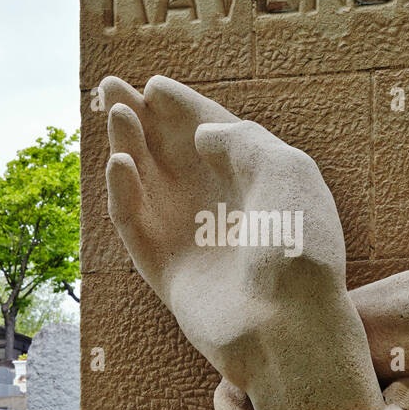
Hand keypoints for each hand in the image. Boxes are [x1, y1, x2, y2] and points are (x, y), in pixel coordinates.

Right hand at [100, 74, 383, 409]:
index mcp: (259, 182)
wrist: (286, 325)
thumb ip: (242, 139)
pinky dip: (122, 193)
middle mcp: (223, 208)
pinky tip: (119, 162)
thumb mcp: (286, 169)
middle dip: (141, 119)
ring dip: (128, 146)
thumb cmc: (297, 245)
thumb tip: (202, 133)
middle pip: (172, 154)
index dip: (183, 107)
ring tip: (115, 112)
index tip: (154, 85)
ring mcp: (192, 239)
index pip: (215, 134)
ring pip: (148, 183)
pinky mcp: (166, 271)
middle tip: (110, 86)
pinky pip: (134, 225)